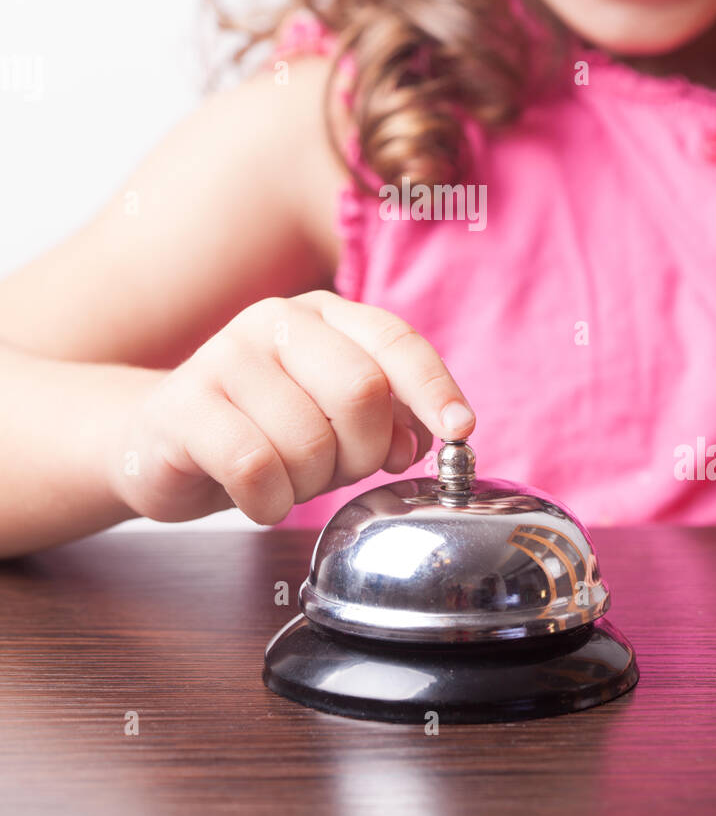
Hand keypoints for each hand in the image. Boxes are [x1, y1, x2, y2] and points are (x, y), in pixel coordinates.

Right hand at [110, 291, 474, 525]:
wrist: (155, 442)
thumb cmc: (258, 429)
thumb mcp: (331, 419)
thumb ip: (383, 417)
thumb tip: (424, 438)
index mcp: (322, 314)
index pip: (395, 340)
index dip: (434, 388)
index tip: (459, 431)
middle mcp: (274, 322)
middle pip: (361, 392)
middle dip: (364, 452)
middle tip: (338, 471)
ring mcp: (224, 358)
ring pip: (308, 440)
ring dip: (309, 485)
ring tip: (286, 479)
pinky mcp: (184, 407)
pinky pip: (255, 468)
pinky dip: (269, 502)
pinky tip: (257, 497)